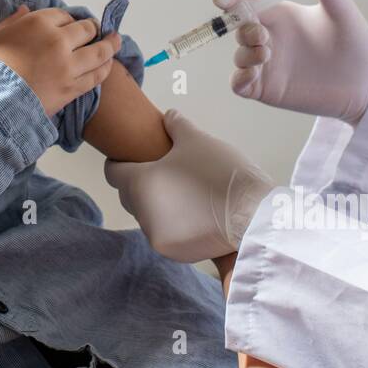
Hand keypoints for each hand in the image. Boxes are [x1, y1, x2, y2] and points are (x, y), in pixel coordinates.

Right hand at [0, 5, 120, 116]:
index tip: (71, 25)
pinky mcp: (72, 89)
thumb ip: (10, 21)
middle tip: (97, 32)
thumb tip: (24, 10)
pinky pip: (96, 76)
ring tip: (115, 41)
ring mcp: (69, 66)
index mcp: (37, 23)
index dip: (69, 20)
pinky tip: (108, 65)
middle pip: (86, 29)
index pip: (64, 15)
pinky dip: (105, 68)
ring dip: (110, 45)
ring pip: (99, 51)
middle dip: (92, 29)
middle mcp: (58, 41)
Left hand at [104, 109, 273, 261]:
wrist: (254, 216)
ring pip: (146, 214)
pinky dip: (171, 222)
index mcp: (140, 183)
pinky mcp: (173, 251)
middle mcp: (142, 213)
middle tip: (161, 169)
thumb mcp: (197, 140)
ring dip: (156, 203)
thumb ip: (176, 125)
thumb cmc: (222, 174)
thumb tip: (169, 117)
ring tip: (180, 190)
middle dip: (140, 181)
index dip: (120, 160)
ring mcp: (156, 236)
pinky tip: (190, 210)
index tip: (129, 155)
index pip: (113, 172)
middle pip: (129, 194)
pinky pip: (162, 232)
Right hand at [215, 0, 367, 125]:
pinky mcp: (267, 89)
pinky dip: (239, 79)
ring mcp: (266, 65)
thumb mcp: (342, 14)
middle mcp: (269, 38)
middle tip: (262, 35)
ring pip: (239, 57)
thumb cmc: (356, 43)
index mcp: (280, 15)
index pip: (246, 4)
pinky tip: (252, 75)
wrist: (366, 83)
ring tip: (266, 54)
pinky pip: (240, 84)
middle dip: (242, 30)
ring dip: (245, 55)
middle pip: (238, 29)